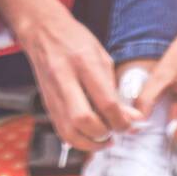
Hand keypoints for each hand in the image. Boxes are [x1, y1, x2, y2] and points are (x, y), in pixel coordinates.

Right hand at [0, 0, 138, 151]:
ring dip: (90, 143)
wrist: (43, 32)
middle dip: (103, 133)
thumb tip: (133, 118)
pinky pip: (62, 132)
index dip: (121, 121)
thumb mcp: (101, 58)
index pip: (106, 102)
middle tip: (114, 132)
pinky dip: (79, 140)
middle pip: (84, 120)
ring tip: (103, 139)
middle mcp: (65, 79)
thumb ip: (116, 91)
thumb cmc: (75, 42)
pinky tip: (89, 136)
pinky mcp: (47, 105)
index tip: (128, 125)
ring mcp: (53, 94)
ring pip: (70, 132)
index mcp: (84, 62)